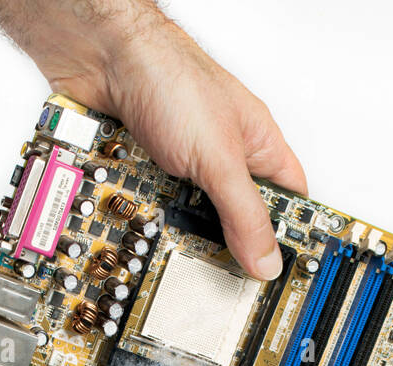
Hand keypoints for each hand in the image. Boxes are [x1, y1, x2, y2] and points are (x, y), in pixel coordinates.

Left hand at [0, 0, 306, 279]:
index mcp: (257, 148)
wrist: (101, 56)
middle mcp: (222, 157)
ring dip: (182, 235)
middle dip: (227, 246)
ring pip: (192, 218)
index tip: (283, 278)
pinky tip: (145, 234)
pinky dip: (148, 221)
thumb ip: (244, 213)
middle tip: (223, 281)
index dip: (291, 239)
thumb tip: (267, 261)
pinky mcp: (146, 169)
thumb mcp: (219, 158)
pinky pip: (152, 208)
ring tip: (179, 258)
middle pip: (236, 219)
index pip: (289, 203)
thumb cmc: (170, 78)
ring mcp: (182, 164)